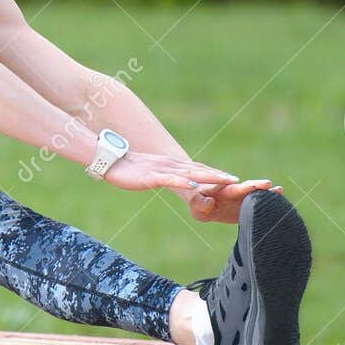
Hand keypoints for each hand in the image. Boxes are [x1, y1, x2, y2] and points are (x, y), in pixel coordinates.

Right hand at [102, 152, 238, 195]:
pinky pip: (170, 179)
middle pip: (199, 170)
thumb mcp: (148, 173)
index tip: (230, 179)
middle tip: (237, 181)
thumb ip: (161, 176)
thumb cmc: (126, 168)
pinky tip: (194, 185)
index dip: (214, 174)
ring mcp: (161, 170)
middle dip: (218, 176)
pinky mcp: (151, 177)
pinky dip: (183, 181)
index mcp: (170, 164)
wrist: (108, 160)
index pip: (196, 169)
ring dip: (209, 177)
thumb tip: (169, 181)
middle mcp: (170, 164)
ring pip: (190, 173)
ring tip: (226, 181)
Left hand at [178, 177, 281, 224]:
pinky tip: (280, 201)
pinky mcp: (246, 206)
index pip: (232, 188)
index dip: (241, 187)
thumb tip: (211, 203)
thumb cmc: (197, 204)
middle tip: (268, 184)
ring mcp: (242, 198)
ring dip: (267, 193)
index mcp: (222, 190)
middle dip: (257, 186)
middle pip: (248, 188)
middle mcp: (235, 192)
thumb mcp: (196, 206)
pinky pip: (259, 204)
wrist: (203, 204)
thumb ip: (201, 204)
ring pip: (256, 194)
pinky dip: (268, 202)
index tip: (251, 185)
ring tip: (279, 190)